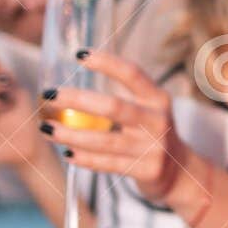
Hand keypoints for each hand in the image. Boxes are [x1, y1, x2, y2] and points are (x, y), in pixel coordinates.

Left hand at [39, 50, 195, 204]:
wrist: (180, 172)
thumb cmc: (151, 133)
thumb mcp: (148, 110)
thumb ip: (122, 99)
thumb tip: (73, 89)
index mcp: (158, 99)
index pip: (132, 73)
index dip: (107, 62)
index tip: (79, 55)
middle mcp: (157, 120)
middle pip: (113, 107)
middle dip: (77, 100)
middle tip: (48, 95)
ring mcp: (153, 147)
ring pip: (105, 140)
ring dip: (71, 134)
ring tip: (46, 129)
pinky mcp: (146, 171)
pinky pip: (107, 164)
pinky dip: (84, 158)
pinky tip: (66, 152)